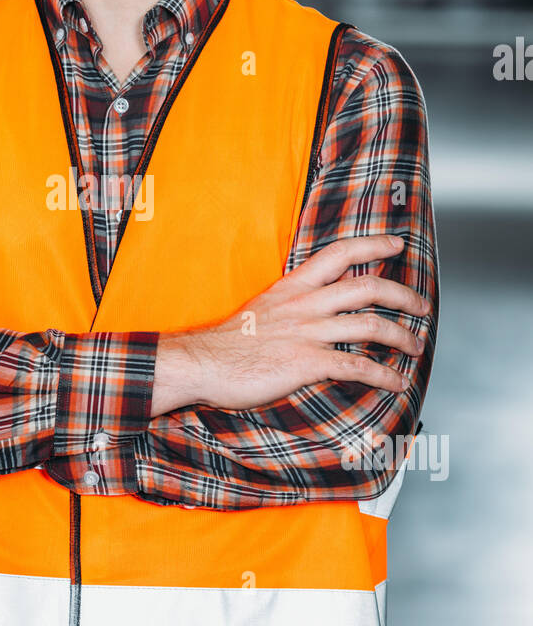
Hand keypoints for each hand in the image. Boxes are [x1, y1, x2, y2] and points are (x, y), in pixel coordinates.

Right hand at [151, 235, 430, 415]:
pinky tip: (397, 382)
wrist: (201, 363)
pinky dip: (384, 374)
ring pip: (370, 325)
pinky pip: (356, 365)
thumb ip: (291, 306)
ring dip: (402, 336)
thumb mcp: (262, 310)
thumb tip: (315, 311)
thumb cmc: (229, 343)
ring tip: (416, 345)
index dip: (373, 245)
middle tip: (423, 305)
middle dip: (403, 294)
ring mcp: (306, 333)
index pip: (339, 253)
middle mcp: (305, 304)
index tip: (397, 243)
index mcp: (293, 287)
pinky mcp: (305, 363)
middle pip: (367, 287)